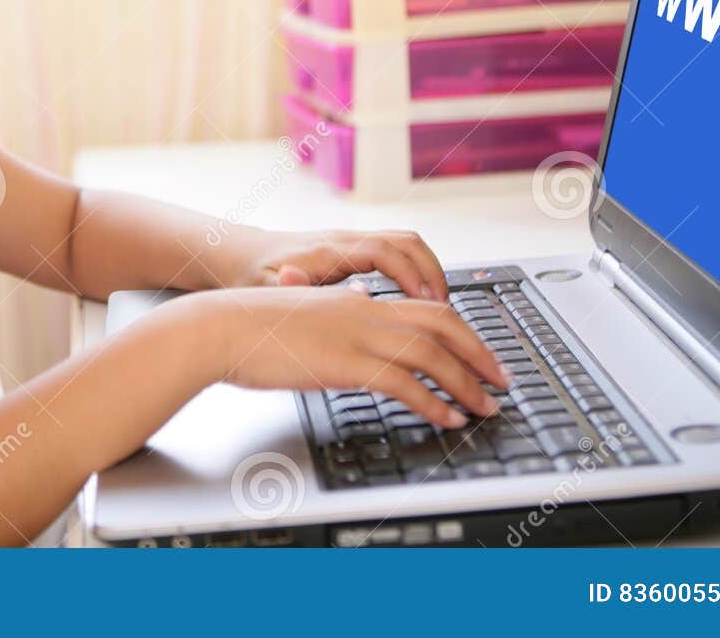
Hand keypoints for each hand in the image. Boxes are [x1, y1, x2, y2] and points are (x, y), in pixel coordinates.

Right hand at [165, 287, 510, 428]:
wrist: (219, 328)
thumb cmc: (251, 328)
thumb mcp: (304, 315)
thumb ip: (337, 316)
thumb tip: (357, 314)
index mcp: (357, 302)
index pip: (426, 309)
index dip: (462, 332)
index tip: (479, 355)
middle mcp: (365, 312)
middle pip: (442, 324)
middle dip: (479, 354)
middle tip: (501, 380)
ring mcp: (356, 336)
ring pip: (432, 354)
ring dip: (466, 383)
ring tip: (484, 407)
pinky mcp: (344, 363)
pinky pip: (403, 383)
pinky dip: (433, 402)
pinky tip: (447, 418)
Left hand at [204, 227, 449, 300]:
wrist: (233, 255)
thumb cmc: (247, 274)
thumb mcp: (262, 289)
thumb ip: (285, 289)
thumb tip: (297, 281)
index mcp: (327, 250)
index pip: (383, 252)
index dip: (411, 276)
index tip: (428, 304)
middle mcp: (344, 241)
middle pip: (406, 241)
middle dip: (433, 272)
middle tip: (447, 312)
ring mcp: (350, 244)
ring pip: (405, 245)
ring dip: (428, 272)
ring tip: (441, 311)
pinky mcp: (351, 254)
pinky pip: (396, 255)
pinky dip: (416, 274)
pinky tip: (418, 306)